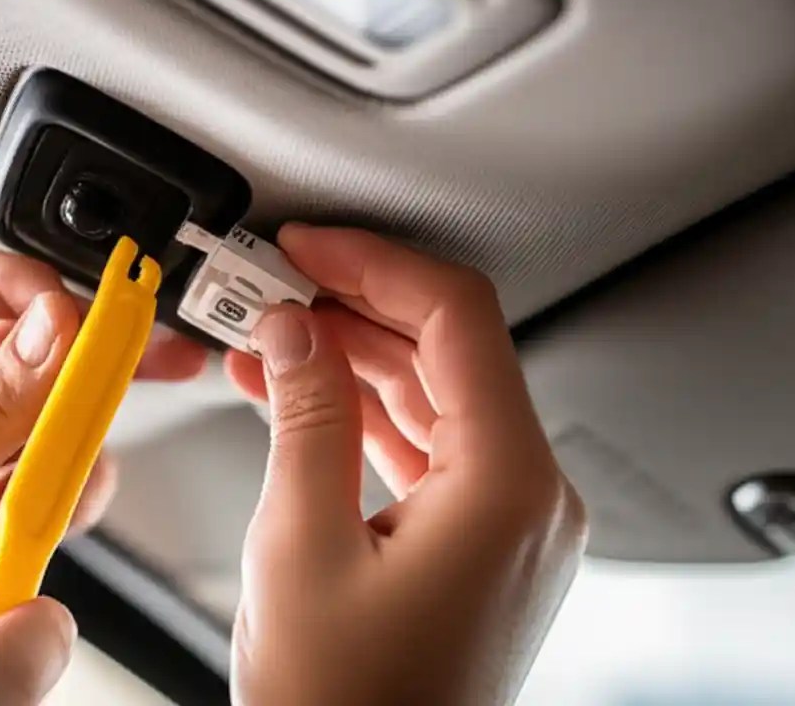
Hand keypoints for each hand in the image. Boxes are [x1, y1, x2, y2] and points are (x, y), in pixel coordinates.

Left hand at [0, 246, 205, 704]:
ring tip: (96, 434)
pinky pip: (61, 472)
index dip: (7, 283)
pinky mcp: (2, 514)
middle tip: (135, 340)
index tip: (66, 307)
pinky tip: (74, 496)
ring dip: (82, 418)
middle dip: (76, 342)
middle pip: (13, 344)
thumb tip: (52, 331)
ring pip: (45, 408)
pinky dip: (82, 480)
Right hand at [225, 225, 586, 705]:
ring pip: (431, 401)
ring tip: (265, 334)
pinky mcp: (478, 547)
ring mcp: (507, 526)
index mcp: (508, 488)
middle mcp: (528, 501)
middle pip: (444, 355)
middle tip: (270, 286)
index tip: (309, 247)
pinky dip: (361, 418)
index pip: (455, 320)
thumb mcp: (301, 545)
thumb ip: (304, 417)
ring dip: (349, 362)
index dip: (374, 265)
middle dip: (351, 311)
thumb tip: (293, 329)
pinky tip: (296, 394)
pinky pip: (424, 452)